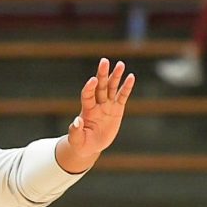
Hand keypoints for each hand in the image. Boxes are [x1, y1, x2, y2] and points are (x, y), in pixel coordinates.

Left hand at [59, 57, 134, 172]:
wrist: (91, 145)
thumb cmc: (81, 143)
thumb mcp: (76, 140)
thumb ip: (75, 131)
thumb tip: (76, 121)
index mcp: (86, 110)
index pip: (87, 95)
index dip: (89, 87)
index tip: (92, 79)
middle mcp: (97, 104)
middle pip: (100, 86)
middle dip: (102, 74)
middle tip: (104, 61)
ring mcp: (107, 105)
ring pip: (112, 88)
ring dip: (115, 76)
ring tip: (120, 64)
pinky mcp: (117, 109)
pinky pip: (122, 97)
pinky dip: (127, 87)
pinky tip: (131, 77)